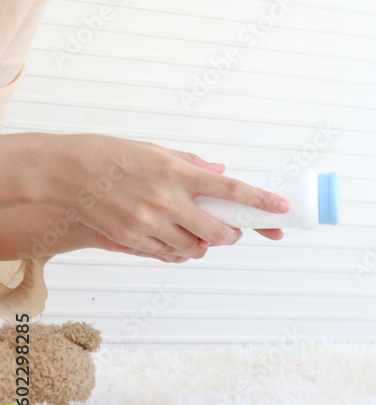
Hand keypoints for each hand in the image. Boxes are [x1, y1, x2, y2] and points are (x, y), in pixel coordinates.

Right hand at [45, 134, 288, 259]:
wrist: (65, 171)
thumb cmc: (112, 155)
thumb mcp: (157, 150)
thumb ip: (192, 164)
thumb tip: (220, 172)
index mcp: (178, 173)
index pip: (231, 190)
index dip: (260, 201)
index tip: (282, 208)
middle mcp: (167, 200)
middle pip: (219, 232)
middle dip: (232, 235)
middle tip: (231, 229)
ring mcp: (149, 222)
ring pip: (196, 248)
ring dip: (205, 245)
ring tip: (199, 233)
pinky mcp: (132, 238)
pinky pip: (168, 254)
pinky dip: (178, 250)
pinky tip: (174, 238)